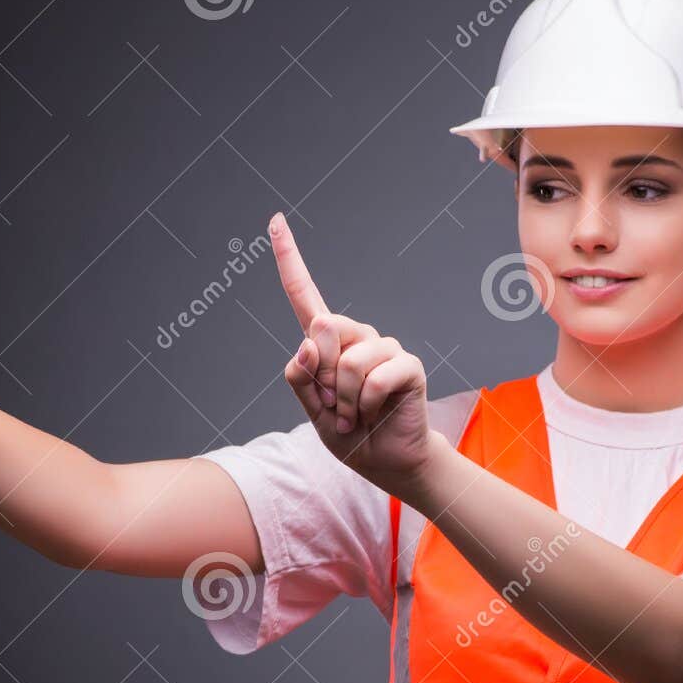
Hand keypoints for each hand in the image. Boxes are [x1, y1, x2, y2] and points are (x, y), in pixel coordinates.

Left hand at [271, 212, 435, 498]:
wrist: (387, 461)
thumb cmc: (350, 433)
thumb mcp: (313, 410)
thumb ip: (302, 377)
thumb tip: (309, 340)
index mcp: (326, 343)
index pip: (303, 294)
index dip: (288, 258)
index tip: (275, 221)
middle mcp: (356, 336)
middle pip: (323, 329)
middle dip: (324, 379)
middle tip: (338, 406)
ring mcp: (384, 347)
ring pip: (348, 361)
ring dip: (346, 400)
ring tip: (357, 416)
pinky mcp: (407, 364)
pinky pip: (375, 378)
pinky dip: (368, 405)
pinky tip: (376, 414)